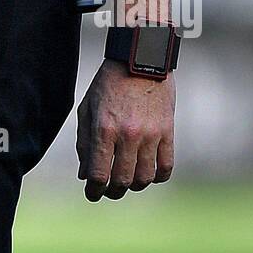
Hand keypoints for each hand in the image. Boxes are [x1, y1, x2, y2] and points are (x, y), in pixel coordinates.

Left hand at [76, 59, 175, 200]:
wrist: (140, 59)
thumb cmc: (108, 84)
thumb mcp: (87, 109)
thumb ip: (84, 143)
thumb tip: (85, 175)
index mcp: (103, 128)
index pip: (99, 174)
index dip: (94, 191)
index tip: (92, 194)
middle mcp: (128, 134)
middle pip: (122, 181)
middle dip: (112, 192)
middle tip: (109, 191)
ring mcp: (150, 134)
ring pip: (144, 178)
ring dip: (134, 186)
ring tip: (128, 181)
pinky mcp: (168, 131)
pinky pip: (166, 167)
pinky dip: (157, 177)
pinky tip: (149, 174)